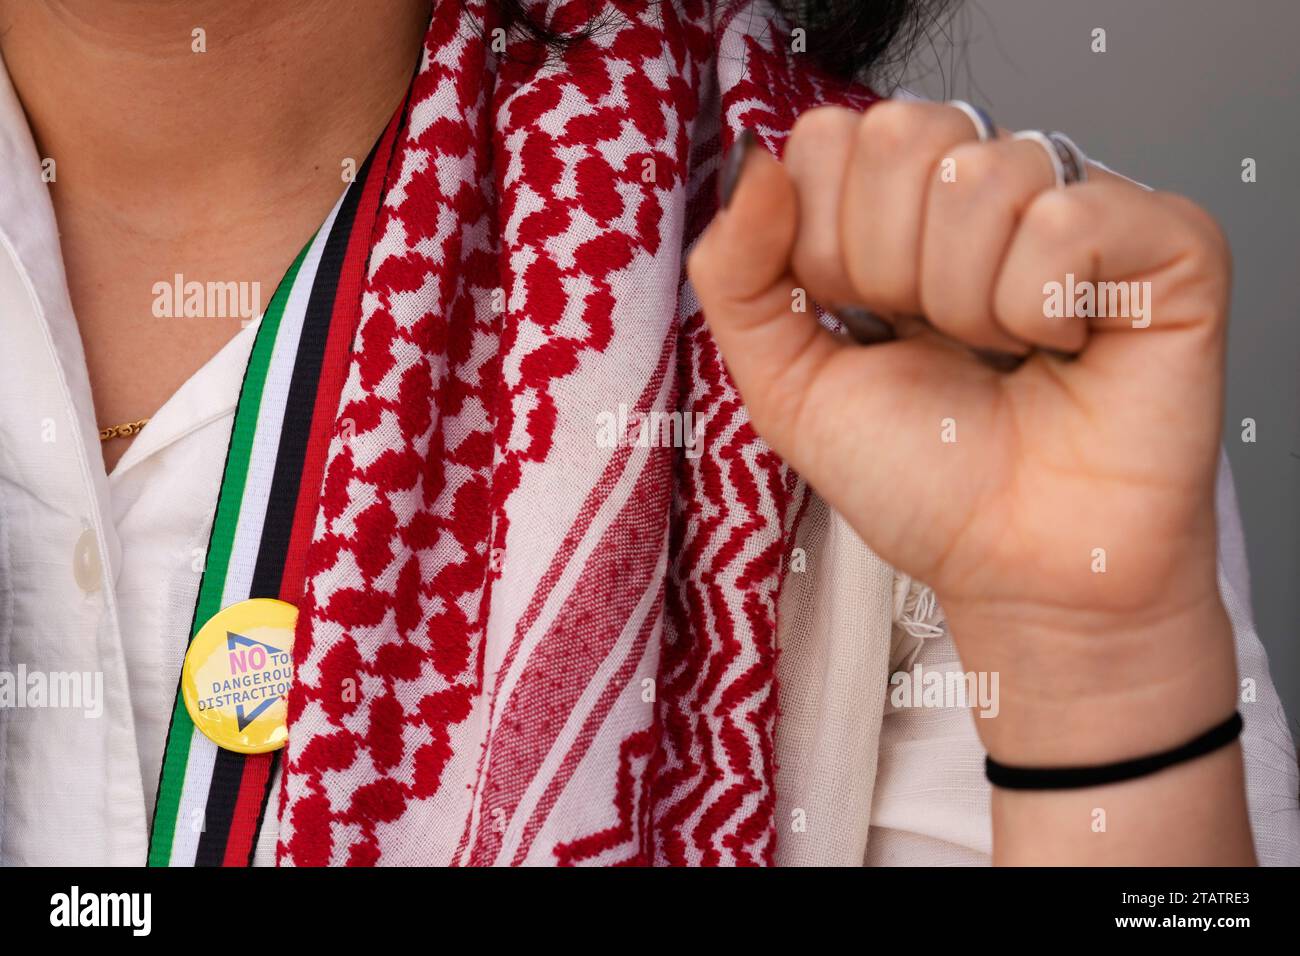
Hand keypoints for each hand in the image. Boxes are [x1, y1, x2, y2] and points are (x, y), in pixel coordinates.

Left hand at [687, 101, 1238, 763]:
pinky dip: (1042, 313)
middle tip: (936, 343)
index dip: (827, 250)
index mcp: (903, 203)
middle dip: (889, 275)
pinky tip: (1066, 350)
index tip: (866, 326)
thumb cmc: (921, 479)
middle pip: (901, 137)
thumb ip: (738, 273)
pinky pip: (1066, 223)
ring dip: (967, 308)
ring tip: (1003, 356)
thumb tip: (752, 161)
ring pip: (981, 179)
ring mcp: (1082, 200)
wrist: (1014, 565)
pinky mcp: (1169, 239)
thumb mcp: (787, 382)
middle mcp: (990, 184)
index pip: (832, 138)